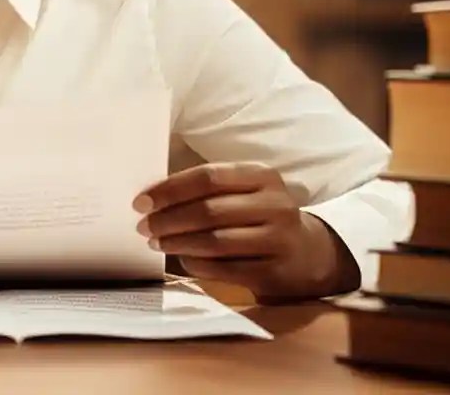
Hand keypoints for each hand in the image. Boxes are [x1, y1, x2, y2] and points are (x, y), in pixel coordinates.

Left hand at [132, 162, 358, 301]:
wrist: (308, 254)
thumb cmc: (260, 217)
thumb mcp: (245, 193)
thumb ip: (207, 190)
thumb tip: (152, 198)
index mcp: (263, 176)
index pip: (208, 177)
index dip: (170, 189)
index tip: (141, 201)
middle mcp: (275, 205)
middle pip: (208, 210)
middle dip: (168, 219)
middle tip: (143, 226)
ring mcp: (278, 240)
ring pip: (214, 241)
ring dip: (177, 243)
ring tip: (156, 242)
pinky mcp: (274, 272)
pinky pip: (223, 269)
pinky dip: (196, 264)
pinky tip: (182, 259)